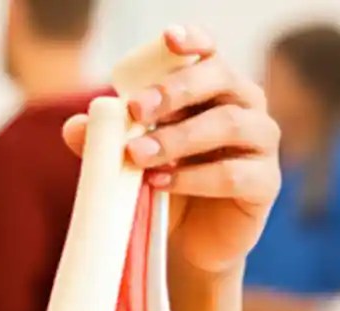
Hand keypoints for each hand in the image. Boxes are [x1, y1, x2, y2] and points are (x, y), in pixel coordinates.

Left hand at [62, 25, 281, 274]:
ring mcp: (260, 143)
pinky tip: (159, 184)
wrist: (187, 242)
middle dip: (176, 90)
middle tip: (136, 109)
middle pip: (221, 79)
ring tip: (137, 155)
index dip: (193, 42)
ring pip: (228, 124)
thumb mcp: (128, 161)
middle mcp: (244, 106)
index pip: (209, 54)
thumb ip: (105, 141)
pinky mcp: (264, 183)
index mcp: (212, 89)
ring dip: (177, 138)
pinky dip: (192, 178)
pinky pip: (232, 174)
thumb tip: (75, 126)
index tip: (168, 38)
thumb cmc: (162, 185)